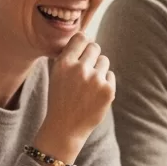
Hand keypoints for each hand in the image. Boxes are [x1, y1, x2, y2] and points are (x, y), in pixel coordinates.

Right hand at [35, 34, 114, 165]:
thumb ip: (69, 57)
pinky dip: (104, 83)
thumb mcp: (57, 75)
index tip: (83, 50)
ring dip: (99, 69)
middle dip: (92, 55)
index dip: (83, 43)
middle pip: (95, 47)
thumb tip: (86, 38)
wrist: (65, 127)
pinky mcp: (108, 90)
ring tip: (88, 85)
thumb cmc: (60, 98)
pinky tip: (94, 95)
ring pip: (104, 61)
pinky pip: (110, 75)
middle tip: (87, 69)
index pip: (81, 38)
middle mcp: (80, 69)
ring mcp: (95, 80)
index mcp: (64, 63)